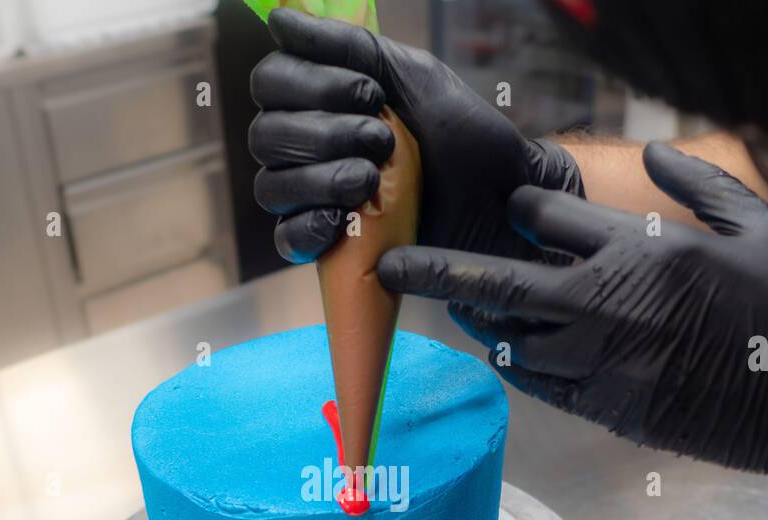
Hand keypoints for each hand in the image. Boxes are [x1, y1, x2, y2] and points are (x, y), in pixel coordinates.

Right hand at [249, 8, 582, 263]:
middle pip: (264, 135)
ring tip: (373, 178)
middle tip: (384, 138)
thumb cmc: (464, 136)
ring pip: (271, 187)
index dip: (308, 84)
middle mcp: (307, 149)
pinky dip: (308, 225)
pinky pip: (287, 239)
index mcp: (321, 102)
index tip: (370, 93)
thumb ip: (348, 46)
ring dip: (321, 176)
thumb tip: (281, 19)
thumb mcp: (413, 75)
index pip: (270, 83)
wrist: (503, 200)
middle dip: (323, 132)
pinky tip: (341, 218)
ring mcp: (314, 200)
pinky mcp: (328, 247)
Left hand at [377, 142, 767, 496]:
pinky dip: (516, 364)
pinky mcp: (611, 413)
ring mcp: (604, 367)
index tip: (516, 209)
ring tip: (455, 306)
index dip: (526, 209)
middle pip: (499, 284)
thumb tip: (651, 153)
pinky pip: (541, 386)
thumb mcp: (758, 226)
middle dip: (436, 271)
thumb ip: (697, 183)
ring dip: (478, 322)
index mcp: (643, 253)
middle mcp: (609, 309)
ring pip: (510, 341)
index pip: (550, 217)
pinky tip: (505, 351)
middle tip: (387, 263)